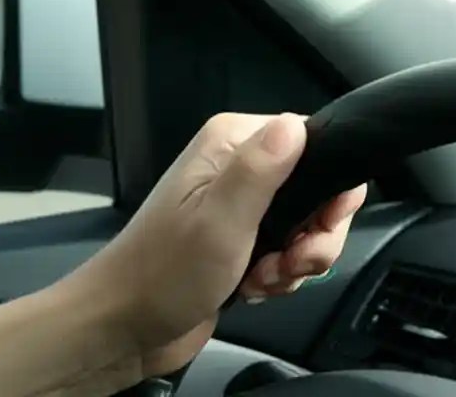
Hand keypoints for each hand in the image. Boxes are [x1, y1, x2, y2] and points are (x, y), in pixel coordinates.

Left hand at [69, 113, 366, 377]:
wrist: (125, 330)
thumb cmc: (165, 275)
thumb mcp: (220, 219)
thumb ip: (261, 169)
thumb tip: (297, 124)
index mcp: (232, 142)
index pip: (313, 140)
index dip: (330, 186)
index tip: (319, 224)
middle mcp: (240, 165)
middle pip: (319, 188)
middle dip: (315, 235)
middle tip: (289, 261)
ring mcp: (242, 204)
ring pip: (309, 224)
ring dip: (297, 261)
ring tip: (264, 278)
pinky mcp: (244, 238)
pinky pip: (291, 249)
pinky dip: (283, 273)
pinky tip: (256, 286)